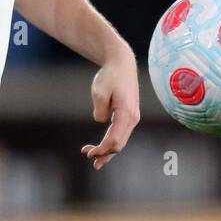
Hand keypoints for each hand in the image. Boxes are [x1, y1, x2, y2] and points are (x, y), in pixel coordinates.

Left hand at [81, 45, 139, 170]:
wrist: (122, 63)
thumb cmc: (110, 76)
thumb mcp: (99, 91)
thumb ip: (100, 109)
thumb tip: (102, 121)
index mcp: (127, 114)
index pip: (115, 140)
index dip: (102, 150)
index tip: (88, 153)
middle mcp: (133, 118)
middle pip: (119, 144)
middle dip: (104, 154)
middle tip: (88, 157)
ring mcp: (132, 117)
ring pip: (121, 141)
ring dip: (107, 150)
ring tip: (92, 157)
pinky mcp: (129, 116)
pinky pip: (120, 134)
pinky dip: (110, 141)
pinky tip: (100, 146)